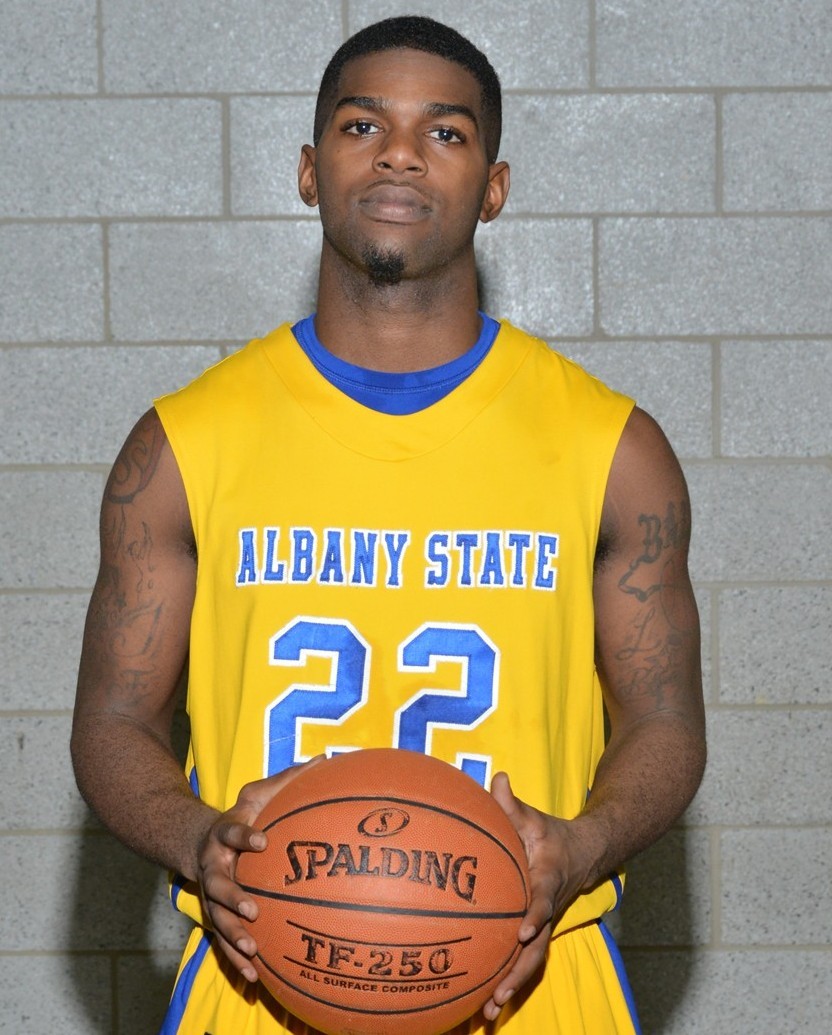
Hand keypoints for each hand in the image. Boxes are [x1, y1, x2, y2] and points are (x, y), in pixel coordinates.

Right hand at [195, 758, 322, 980]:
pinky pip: (224, 941)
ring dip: (233, 934)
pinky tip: (255, 976)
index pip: (231, 833)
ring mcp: (210, 895)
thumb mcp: (257, 794)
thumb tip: (325, 759)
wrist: (199, 841)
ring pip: (217, 918)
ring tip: (253, 948)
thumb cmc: (241, 815)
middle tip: (252, 908)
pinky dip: (236, 959)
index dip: (244, 837)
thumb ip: (288, 780)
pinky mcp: (215, 915)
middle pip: (217, 885)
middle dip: (232, 898)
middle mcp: (213, 866)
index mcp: (223, 834)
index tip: (261, 841)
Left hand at [482, 772, 594, 1021]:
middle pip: (537, 946)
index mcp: (548, 878)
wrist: (581, 854)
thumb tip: (497, 779)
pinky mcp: (535, 935)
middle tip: (499, 993)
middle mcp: (548, 909)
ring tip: (488, 1013)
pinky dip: (507, 983)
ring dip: (512, 987)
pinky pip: (523, 962)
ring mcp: (544, 926)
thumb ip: (512, 803)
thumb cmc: (548, 834)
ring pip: (531, 962)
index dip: (534, 913)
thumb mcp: (533, 816)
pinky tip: (483, 1006)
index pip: (542, 898)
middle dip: (519, 971)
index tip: (522, 930)